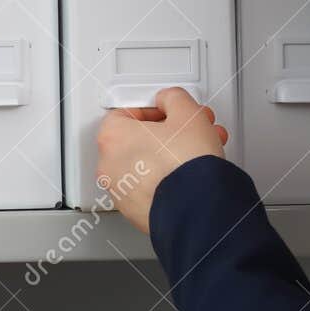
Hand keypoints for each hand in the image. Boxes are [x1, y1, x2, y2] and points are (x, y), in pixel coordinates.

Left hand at [95, 88, 229, 234]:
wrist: (198, 208)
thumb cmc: (186, 165)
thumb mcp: (188, 113)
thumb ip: (173, 99)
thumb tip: (169, 100)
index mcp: (112, 137)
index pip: (126, 113)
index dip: (155, 110)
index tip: (171, 113)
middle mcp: (109, 166)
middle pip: (138, 139)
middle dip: (169, 133)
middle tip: (192, 131)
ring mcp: (121, 192)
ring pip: (146, 165)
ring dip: (172, 155)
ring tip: (200, 154)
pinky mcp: (136, 212)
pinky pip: (150, 188)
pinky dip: (167, 179)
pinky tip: (191, 175)